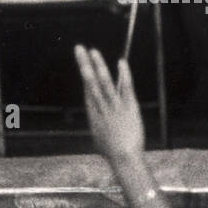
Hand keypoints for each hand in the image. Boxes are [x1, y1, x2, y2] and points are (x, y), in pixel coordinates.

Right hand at [74, 45, 144, 163]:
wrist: (123, 159)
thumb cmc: (113, 153)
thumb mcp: (101, 139)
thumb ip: (100, 128)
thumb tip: (100, 126)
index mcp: (93, 115)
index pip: (88, 91)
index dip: (86, 76)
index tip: (83, 62)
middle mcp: (101, 108)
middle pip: (90, 82)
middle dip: (84, 64)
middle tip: (79, 48)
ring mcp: (114, 107)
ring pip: (104, 83)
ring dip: (98, 65)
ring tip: (93, 51)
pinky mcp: (129, 108)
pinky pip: (126, 88)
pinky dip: (123, 75)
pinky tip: (121, 62)